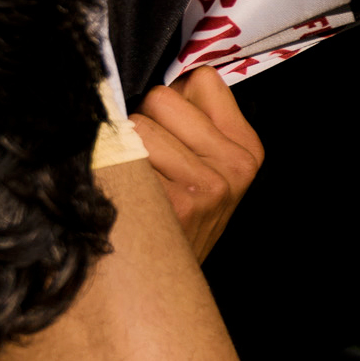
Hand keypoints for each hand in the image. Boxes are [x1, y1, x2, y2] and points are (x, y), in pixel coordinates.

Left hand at [132, 69, 265, 261]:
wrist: (162, 285)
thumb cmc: (177, 216)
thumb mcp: (208, 165)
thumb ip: (196, 117)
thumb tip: (163, 75)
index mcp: (247, 149)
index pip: (201, 79)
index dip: (175, 101)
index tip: (171, 132)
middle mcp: (235, 166)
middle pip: (162, 97)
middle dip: (146, 122)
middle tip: (150, 164)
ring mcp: (206, 186)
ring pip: (137, 126)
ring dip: (125, 149)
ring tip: (137, 182)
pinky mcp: (173, 203)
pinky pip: (122, 156)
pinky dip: (113, 173)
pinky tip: (127, 198)